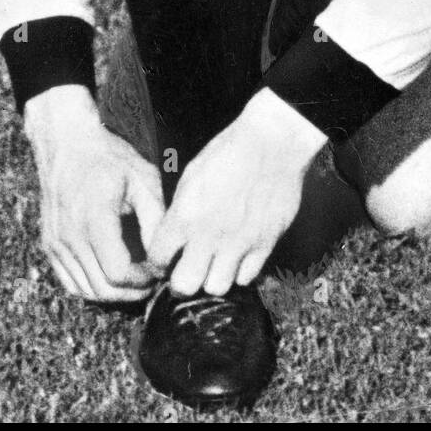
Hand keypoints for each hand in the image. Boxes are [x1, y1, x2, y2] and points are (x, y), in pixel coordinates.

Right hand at [24, 84, 164, 303]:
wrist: (66, 143)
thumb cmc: (109, 158)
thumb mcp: (142, 180)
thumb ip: (154, 221)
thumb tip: (164, 257)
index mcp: (95, 219)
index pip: (119, 273)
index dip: (144, 280)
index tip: (159, 270)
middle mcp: (70, 236)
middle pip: (103, 289)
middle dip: (133, 292)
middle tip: (153, 280)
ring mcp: (56, 243)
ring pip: (86, 291)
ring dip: (114, 294)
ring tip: (136, 280)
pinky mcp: (50, 245)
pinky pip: (71, 283)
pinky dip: (93, 287)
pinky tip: (112, 275)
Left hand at [146, 88, 326, 296]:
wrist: (272, 142)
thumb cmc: (229, 152)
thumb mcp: (191, 176)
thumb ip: (180, 211)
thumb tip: (172, 238)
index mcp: (185, 214)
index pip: (158, 258)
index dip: (159, 260)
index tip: (166, 258)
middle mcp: (209, 234)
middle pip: (184, 286)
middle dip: (181, 281)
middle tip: (187, 268)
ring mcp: (239, 242)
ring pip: (217, 287)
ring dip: (212, 278)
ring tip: (214, 263)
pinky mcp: (265, 244)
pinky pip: (247, 277)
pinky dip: (240, 271)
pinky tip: (238, 255)